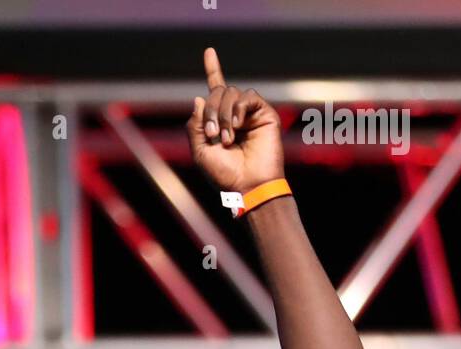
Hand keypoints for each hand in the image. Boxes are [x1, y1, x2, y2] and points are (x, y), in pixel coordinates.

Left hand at [186, 47, 283, 194]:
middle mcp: (234, 115)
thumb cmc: (225, 176)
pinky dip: (238, 110)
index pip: (215, 91)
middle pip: (218, 92)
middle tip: (214, 134)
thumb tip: (198, 98)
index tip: (209, 51)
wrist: (248, 186)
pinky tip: (237, 126)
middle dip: (211, 110)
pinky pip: (247, 97)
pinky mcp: (264, 113)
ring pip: (231, 93)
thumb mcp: (201, 152)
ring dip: (223, 115)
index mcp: (219, 122)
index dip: (213, 69)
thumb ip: (196, 126)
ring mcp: (249, 114)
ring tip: (227, 139)